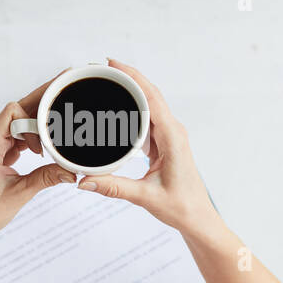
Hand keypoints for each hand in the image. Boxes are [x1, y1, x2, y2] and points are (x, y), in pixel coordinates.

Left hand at [0, 97, 75, 247]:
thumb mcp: (19, 194)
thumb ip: (46, 178)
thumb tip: (71, 171)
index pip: (12, 111)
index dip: (34, 115)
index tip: (49, 132)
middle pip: (18, 112)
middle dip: (41, 105)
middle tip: (64, 90)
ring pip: (19, 124)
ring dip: (39, 127)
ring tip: (59, 128)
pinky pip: (18, 137)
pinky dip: (33, 139)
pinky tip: (47, 148)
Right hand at [77, 59, 218, 234]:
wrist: (198, 218)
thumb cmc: (181, 207)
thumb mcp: (145, 197)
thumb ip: (114, 187)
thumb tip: (84, 180)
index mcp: (172, 137)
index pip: (151, 97)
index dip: (131, 77)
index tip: (111, 64)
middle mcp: (173, 131)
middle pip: (150, 94)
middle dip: (127, 78)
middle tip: (101, 69)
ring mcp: (170, 136)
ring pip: (150, 104)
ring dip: (130, 92)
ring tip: (105, 84)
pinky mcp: (166, 143)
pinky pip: (149, 118)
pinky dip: (133, 110)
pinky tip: (118, 111)